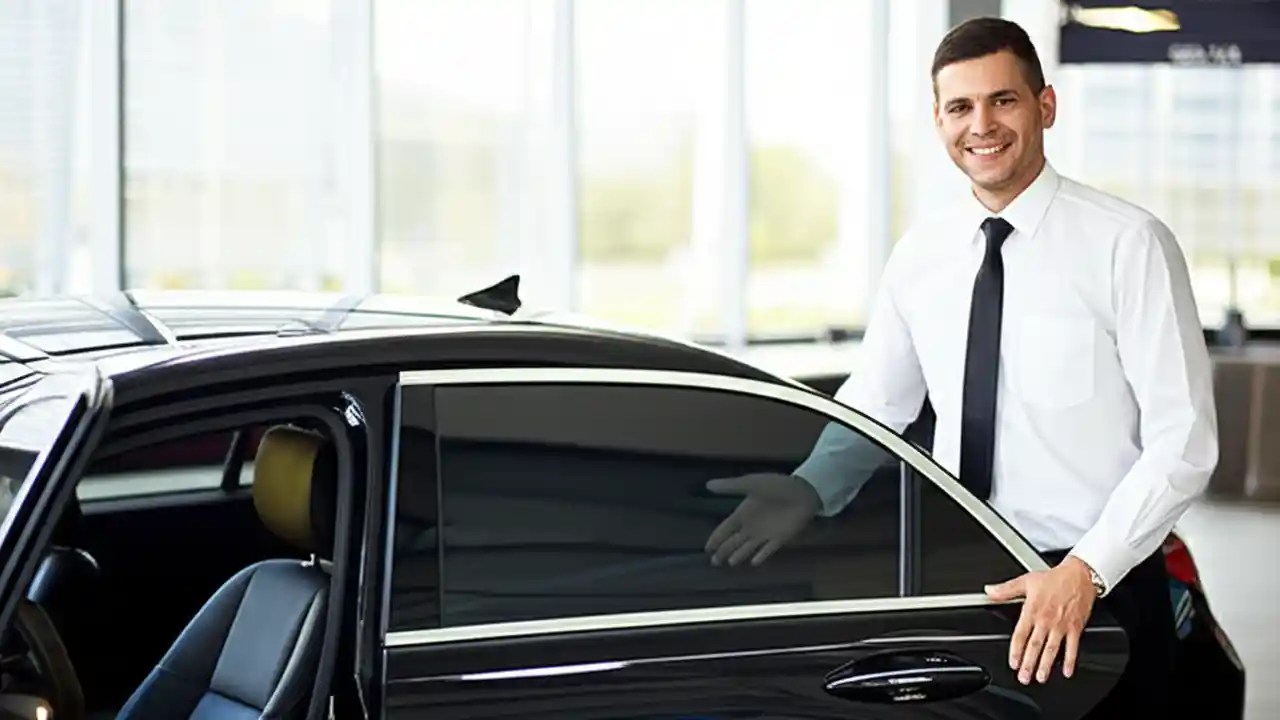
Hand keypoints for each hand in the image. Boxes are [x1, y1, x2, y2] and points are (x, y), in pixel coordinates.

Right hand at [703, 473, 820, 565]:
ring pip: (748, 548)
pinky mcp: (780, 538)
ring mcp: (765, 533)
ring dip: (739, 555)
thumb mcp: (751, 483)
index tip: (706, 548)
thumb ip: (730, 486)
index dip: (716, 538)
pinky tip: (754, 563)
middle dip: (723, 551)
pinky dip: (761, 556)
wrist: (802, 490)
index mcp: (743, 513)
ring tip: (730, 563)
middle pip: (734, 542)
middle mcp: (752, 526)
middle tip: (714, 562)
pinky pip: (768, 550)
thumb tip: (708, 485)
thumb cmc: (776, 485)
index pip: (725, 529)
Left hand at [984, 556, 1096, 684]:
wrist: (1079, 575)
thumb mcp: (1026, 581)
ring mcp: (1061, 625)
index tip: (1013, 663)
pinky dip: (1070, 660)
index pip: (1021, 635)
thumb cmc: (1054, 579)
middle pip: (1035, 645)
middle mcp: (1045, 620)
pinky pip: (1072, 647)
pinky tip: (1067, 671)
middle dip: (1028, 663)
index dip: (1016, 650)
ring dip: (1045, 665)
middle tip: (1023, 677)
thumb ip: (1006, 589)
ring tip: (1040, 677)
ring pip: (1051, 649)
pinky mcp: (1075, 627)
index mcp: (1032, 610)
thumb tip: (989, 591)